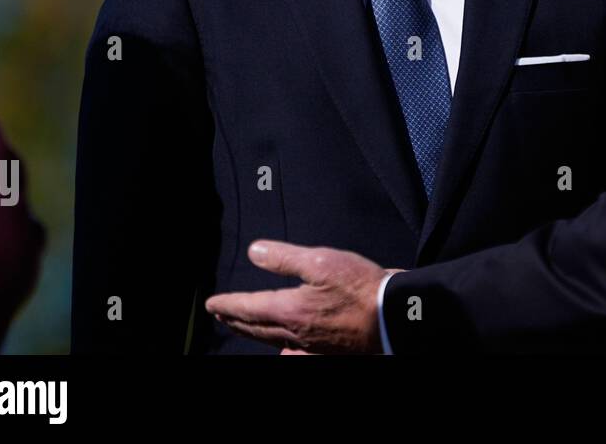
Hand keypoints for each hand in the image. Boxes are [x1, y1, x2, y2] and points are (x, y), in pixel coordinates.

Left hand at [205, 240, 397, 353]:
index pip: (249, 307)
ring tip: (243, 327)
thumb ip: (284, 258)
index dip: (228, 304)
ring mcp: (311, 346)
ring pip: (272, 341)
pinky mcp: (328, 350)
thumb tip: (255, 252)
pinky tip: (284, 350)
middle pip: (256, 328)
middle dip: (235, 320)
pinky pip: (294, 353)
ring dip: (252, 333)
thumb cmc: (361, 288)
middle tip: (221, 315)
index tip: (212, 303)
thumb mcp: (320, 261)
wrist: (393, 316)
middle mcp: (295, 332)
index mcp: (289, 310)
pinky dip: (281, 349)